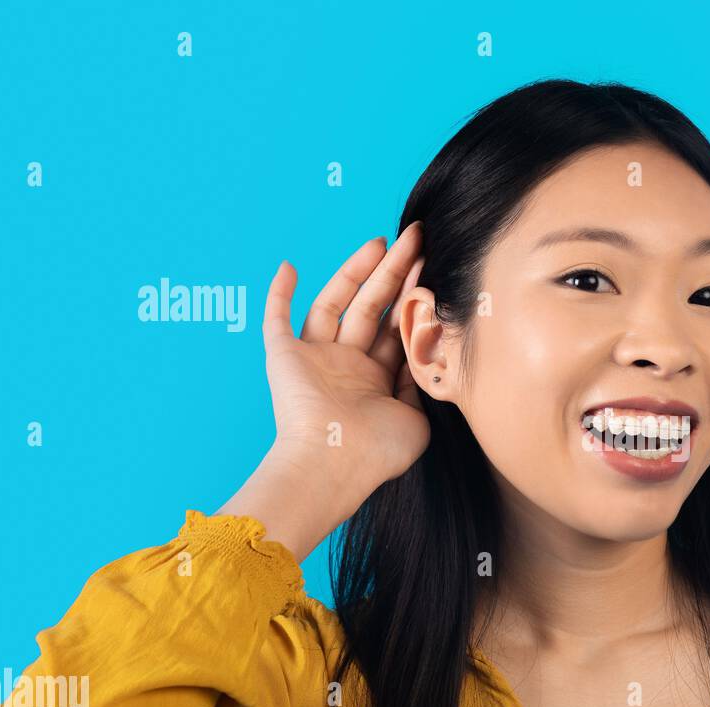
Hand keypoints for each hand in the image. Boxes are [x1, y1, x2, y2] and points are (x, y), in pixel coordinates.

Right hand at [261, 222, 429, 500]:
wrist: (334, 464)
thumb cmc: (378, 451)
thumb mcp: (418, 416)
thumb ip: (424, 381)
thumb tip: (430, 351)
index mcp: (378, 380)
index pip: (398, 328)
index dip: (415, 297)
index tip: (433, 265)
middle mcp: (347, 365)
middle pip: (373, 307)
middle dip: (395, 272)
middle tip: (416, 238)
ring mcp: (315, 359)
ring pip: (335, 303)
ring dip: (354, 272)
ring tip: (380, 241)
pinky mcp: (283, 357)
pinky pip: (276, 319)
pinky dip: (279, 293)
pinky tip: (289, 266)